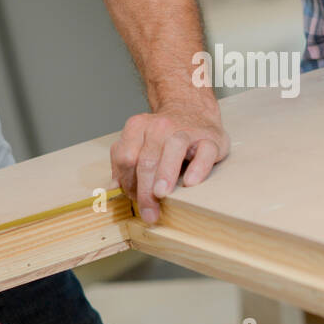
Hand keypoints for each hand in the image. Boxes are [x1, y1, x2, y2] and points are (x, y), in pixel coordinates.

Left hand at [110, 104, 229, 223]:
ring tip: (161, 194)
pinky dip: (197, 167)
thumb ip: (124, 164)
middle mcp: (160, 126)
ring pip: (173, 149)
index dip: (127, 182)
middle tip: (148, 213)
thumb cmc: (164, 137)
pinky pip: (204, 152)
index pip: (126, 157)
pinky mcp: (210, 139)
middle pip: (147, 158)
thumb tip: (113, 188)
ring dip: (165, 173)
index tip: (132, 199)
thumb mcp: (139, 144)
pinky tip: (190, 182)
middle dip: (145, 189)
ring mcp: (186, 131)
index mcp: (138, 127)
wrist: (192, 111)